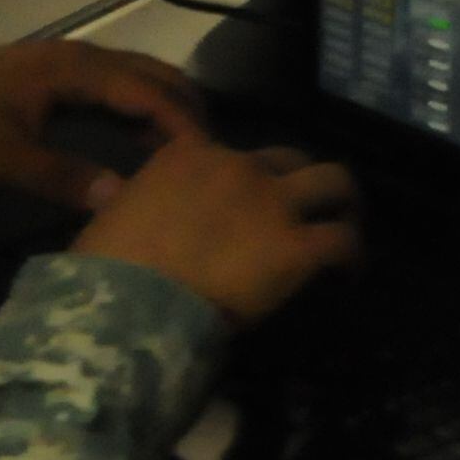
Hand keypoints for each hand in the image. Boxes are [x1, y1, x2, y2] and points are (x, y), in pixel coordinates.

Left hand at [0, 41, 207, 212]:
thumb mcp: (3, 157)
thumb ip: (63, 177)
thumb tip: (122, 201)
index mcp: (73, 69)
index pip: (148, 92)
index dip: (183, 123)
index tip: (212, 157)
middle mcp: (78, 58)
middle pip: (151, 76)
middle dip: (186, 109)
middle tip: (212, 153)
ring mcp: (64, 65)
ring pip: (134, 79)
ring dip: (164, 107)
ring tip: (187, 149)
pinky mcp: (50, 79)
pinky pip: (113, 88)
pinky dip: (138, 109)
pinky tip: (142, 139)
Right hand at [73, 138, 361, 328]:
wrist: (124, 306)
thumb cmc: (105, 271)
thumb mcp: (114, 215)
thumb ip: (134, 199)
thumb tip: (122, 199)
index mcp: (189, 156)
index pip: (234, 153)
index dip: (247, 178)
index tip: (248, 202)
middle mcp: (239, 166)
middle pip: (290, 160)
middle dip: (300, 183)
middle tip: (304, 211)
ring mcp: (273, 203)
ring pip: (336, 181)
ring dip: (345, 202)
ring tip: (347, 225)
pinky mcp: (297, 245)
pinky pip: (344, 240)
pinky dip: (354, 255)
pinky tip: (349, 273)